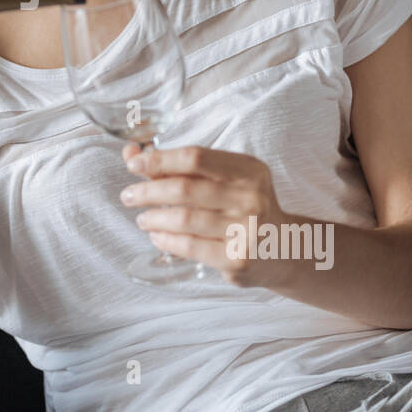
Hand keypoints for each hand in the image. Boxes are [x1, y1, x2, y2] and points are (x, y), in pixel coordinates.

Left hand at [120, 143, 291, 287]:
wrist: (283, 249)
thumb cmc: (242, 207)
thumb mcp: (222, 179)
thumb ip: (177, 165)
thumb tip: (131, 153)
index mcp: (248, 169)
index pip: (195, 157)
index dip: (159, 159)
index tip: (134, 164)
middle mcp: (251, 196)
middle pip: (185, 188)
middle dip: (148, 192)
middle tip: (128, 196)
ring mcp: (246, 229)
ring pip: (184, 219)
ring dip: (153, 218)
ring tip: (142, 219)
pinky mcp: (238, 258)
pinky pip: (190, 246)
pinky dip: (166, 240)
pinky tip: (157, 236)